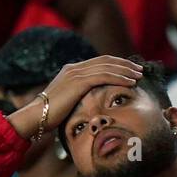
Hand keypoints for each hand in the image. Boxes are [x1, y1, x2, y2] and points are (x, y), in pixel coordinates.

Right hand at [7, 55, 142, 140]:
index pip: (99, 62)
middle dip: (124, 65)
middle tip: (140, 70)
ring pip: (107, 67)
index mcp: (72, 70)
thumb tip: (92, 103)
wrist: (37, 115)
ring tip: (139, 75)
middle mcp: (74, 68)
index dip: (117, 64)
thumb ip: (80, 97)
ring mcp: (76, 73)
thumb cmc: (52, 115)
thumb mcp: (69, 101)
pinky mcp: (78, 82)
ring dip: (125, 71)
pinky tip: (131, 82)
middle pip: (105, 61)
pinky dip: (119, 78)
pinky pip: (104, 77)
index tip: (130, 70)